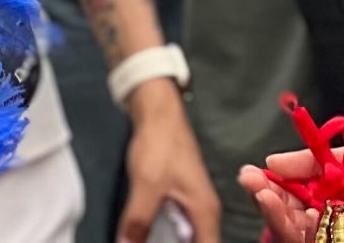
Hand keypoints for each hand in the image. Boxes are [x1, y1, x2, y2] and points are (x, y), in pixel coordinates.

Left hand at [116, 78, 219, 242]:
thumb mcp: (147, 184)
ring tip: (142, 239)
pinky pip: (176, 233)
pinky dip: (162, 240)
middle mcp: (204, 214)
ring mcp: (192, 209)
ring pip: (186, 242)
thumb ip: (138, 221)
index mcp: (205, 212)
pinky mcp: (179, 204)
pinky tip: (142, 238)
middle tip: (146, 242)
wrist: (159, 115)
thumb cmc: (161, 143)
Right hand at [241, 143, 343, 242]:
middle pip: (288, 221)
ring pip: (299, 238)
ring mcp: (342, 239)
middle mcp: (332, 221)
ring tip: (268, 196)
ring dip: (279, 219)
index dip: (268, 185)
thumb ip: (317, 160)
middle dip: (267, 203)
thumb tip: (273, 159)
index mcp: (332, 196)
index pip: (291, 195)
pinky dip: (307, 234)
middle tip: (254, 184)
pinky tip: (302, 216)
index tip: (251, 172)